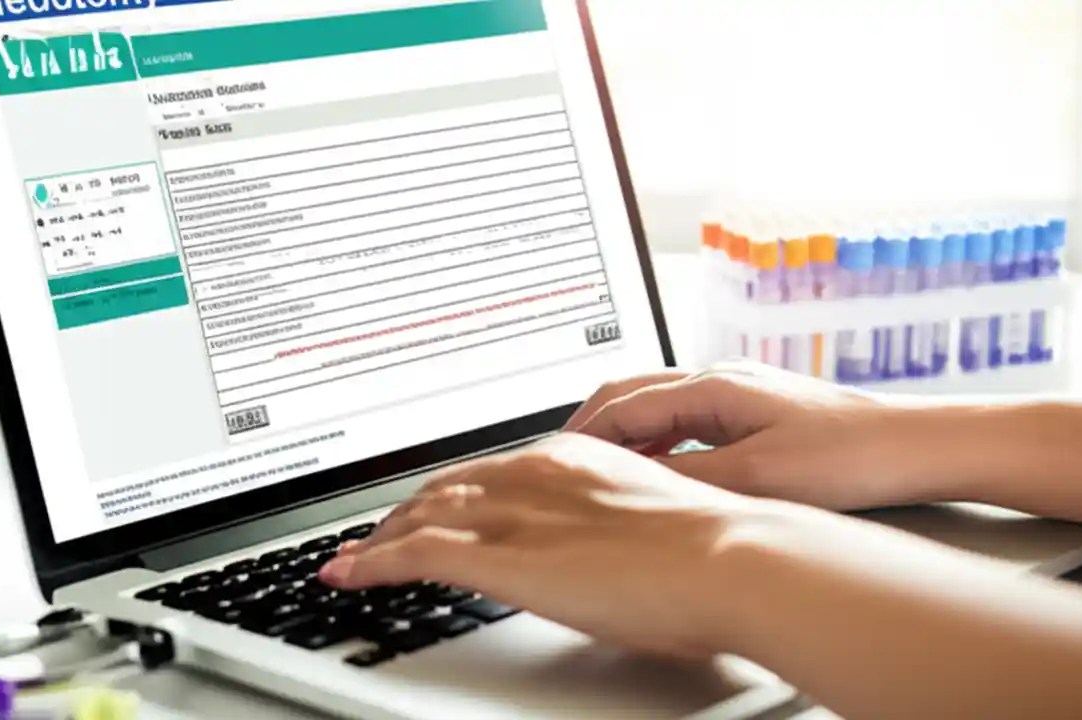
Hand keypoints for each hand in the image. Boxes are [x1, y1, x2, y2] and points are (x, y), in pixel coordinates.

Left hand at [319, 433, 753, 657]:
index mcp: (568, 457)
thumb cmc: (709, 548)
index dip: (444, 493)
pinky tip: (352, 575)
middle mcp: (532, 472)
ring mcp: (513, 511)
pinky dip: (373, 563)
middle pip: (442, 488)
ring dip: (378, 538)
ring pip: (420, 514)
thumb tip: (601, 553)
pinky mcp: (501, 556)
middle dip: (402, 512)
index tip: (427, 509)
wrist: (728, 557)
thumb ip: (606, 525)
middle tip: (375, 535)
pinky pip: (414, 554)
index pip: (484, 472)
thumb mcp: (644, 520)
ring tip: (353, 558)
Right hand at [565, 361, 943, 510]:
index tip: (552, 458)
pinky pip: (686, 421)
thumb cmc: (848, 456)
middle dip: (591, 425)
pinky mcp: (755, 412)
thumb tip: (631, 482)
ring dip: (624, 434)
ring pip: (658, 406)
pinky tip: (658, 471)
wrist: (914, 446)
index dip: (581, 433)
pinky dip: (657, 442)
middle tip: (561, 459)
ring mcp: (739, 394)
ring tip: (599, 469)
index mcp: (712, 388)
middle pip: (632, 393)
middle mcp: (720, 381)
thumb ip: (687, 477)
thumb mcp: (755, 476)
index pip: (622, 404)